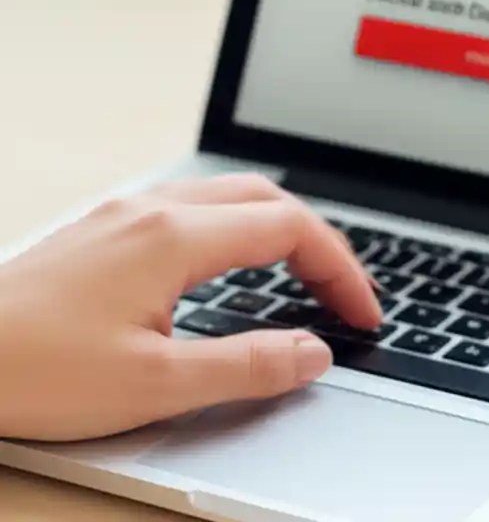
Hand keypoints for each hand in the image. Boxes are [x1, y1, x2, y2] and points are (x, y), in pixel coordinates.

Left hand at [0, 175, 380, 440]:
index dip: (341, 270)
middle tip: (345, 293)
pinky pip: (191, 210)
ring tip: (303, 276)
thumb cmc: (30, 370)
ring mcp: (121, 216)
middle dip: (320, 243)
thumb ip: (247, 366)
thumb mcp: (156, 385)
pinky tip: (230, 268)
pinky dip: (236, 231)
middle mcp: (151, 212)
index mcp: (174, 238)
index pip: (291, 230)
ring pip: (228, 198)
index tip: (361, 315)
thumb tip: (311, 353)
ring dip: (279, 230)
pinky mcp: (99, 232)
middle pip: (267, 200)